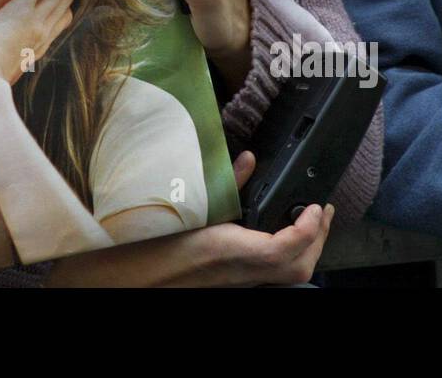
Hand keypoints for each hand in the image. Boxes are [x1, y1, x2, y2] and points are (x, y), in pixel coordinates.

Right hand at [46, 151, 332, 285]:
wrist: (119, 281)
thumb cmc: (138, 245)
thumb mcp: (178, 204)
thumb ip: (219, 183)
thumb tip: (247, 159)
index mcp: (223, 249)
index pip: (283, 248)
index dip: (308, 230)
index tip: (315, 206)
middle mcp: (234, 271)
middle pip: (297, 270)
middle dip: (318, 241)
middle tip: (322, 210)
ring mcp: (233, 282)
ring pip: (287, 277)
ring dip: (306, 250)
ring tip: (310, 221)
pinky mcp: (227, 283)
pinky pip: (269, 275)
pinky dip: (285, 256)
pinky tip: (280, 234)